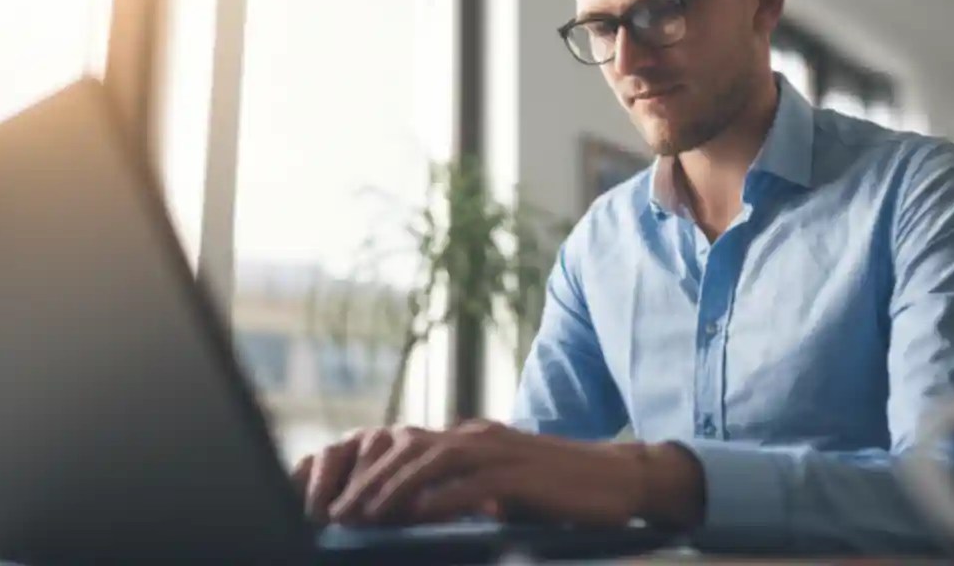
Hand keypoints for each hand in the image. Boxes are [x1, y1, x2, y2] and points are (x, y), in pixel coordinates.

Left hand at [291, 420, 704, 528]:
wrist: (618, 478)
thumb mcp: (502, 484)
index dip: (368, 469)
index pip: (406, 445)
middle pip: (408, 449)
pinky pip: (470, 485)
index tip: (338, 499)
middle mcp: (479, 435)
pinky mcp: (521, 473)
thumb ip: (463, 488)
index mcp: (471, 436)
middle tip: (335, 511)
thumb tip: (417, 511)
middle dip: (367, 479)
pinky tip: (414, 517)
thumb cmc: (558, 488)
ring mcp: (501, 450)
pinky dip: (438, 499)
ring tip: (362, 516)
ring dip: (391, 489)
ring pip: (431, 462)